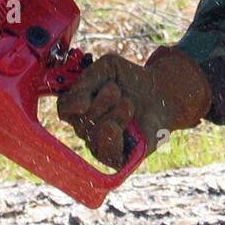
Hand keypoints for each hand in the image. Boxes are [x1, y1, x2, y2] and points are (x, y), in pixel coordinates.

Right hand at [57, 48, 211, 168]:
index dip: (71, 105)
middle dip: (101, 103)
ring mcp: (100, 143)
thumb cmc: (131, 79)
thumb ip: (88, 80)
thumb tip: (78, 106)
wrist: (160, 92)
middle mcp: (86, 126)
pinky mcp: (117, 157)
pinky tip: (123, 127)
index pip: (64, 109)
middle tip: (117, 91)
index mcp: (79, 105)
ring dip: (114, 115)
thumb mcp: (108, 67)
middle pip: (80, 121)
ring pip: (93, 136)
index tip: (85, 100)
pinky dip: (113, 139)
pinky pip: (106, 156)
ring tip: (130, 104)